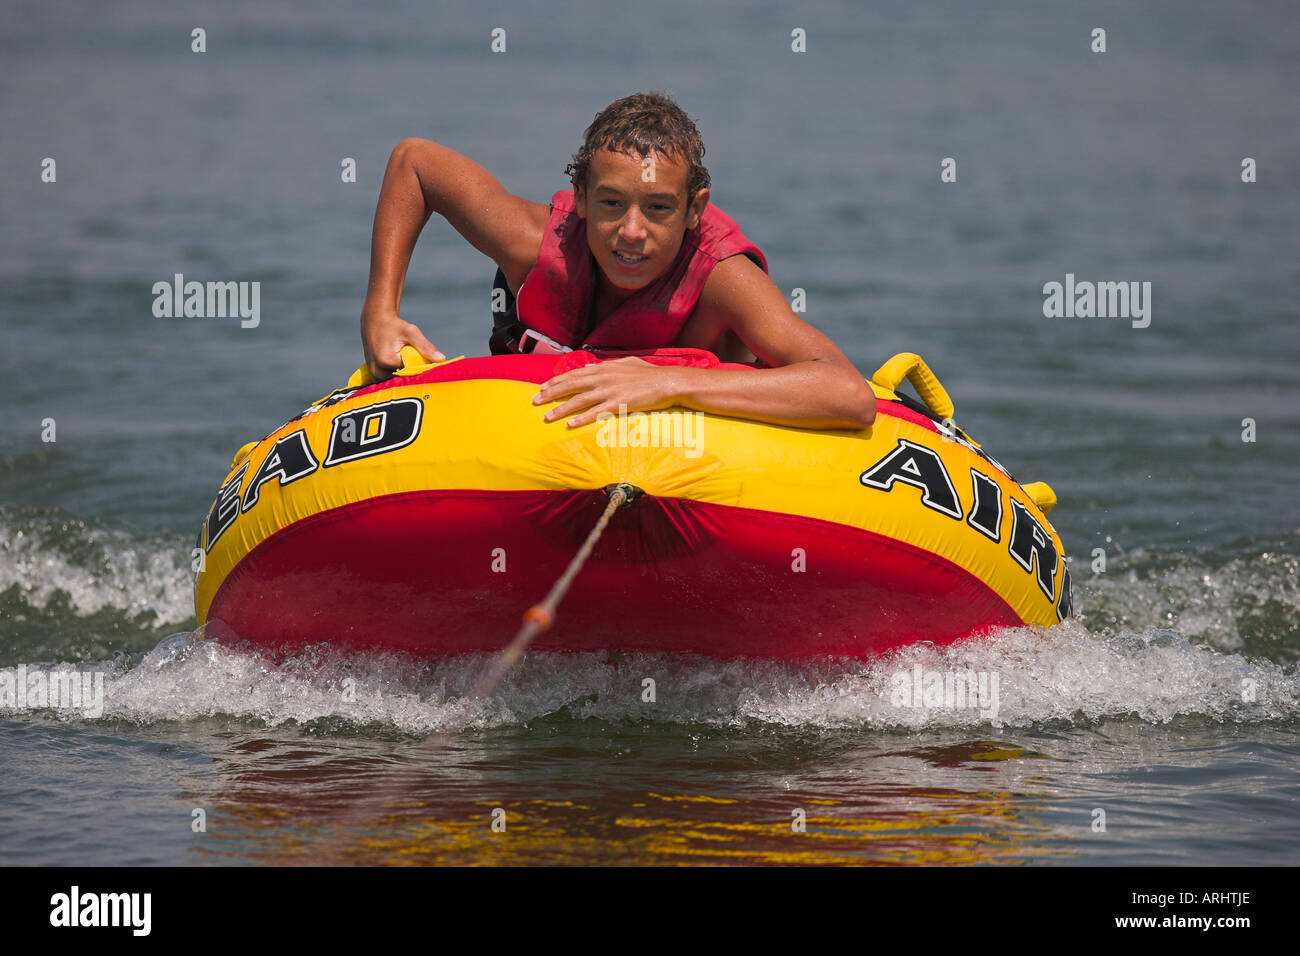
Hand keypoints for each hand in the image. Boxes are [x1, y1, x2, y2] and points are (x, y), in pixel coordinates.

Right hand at [360, 304, 443, 379]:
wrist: (375, 321)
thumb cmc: (394, 325)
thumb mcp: (411, 332)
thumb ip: (426, 347)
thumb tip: (441, 359)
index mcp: (387, 361)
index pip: (411, 371)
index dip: (418, 365)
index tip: (420, 355)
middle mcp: (378, 370)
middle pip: (402, 377)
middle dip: (409, 369)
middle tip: (408, 353)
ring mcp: (374, 373)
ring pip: (395, 378)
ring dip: (402, 370)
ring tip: (399, 354)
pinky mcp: (373, 373)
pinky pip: (389, 377)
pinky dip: (395, 371)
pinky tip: (396, 359)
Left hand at [533, 357, 677, 426]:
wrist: (667, 382)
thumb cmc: (649, 373)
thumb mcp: (626, 362)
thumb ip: (607, 364)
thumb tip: (589, 366)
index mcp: (604, 367)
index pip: (574, 374)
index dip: (557, 381)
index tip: (543, 387)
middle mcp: (603, 377)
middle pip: (571, 385)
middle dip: (551, 393)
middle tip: (535, 400)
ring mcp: (609, 391)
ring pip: (578, 400)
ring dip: (560, 409)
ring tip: (547, 417)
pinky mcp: (618, 404)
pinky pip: (595, 413)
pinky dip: (581, 419)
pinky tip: (569, 424)